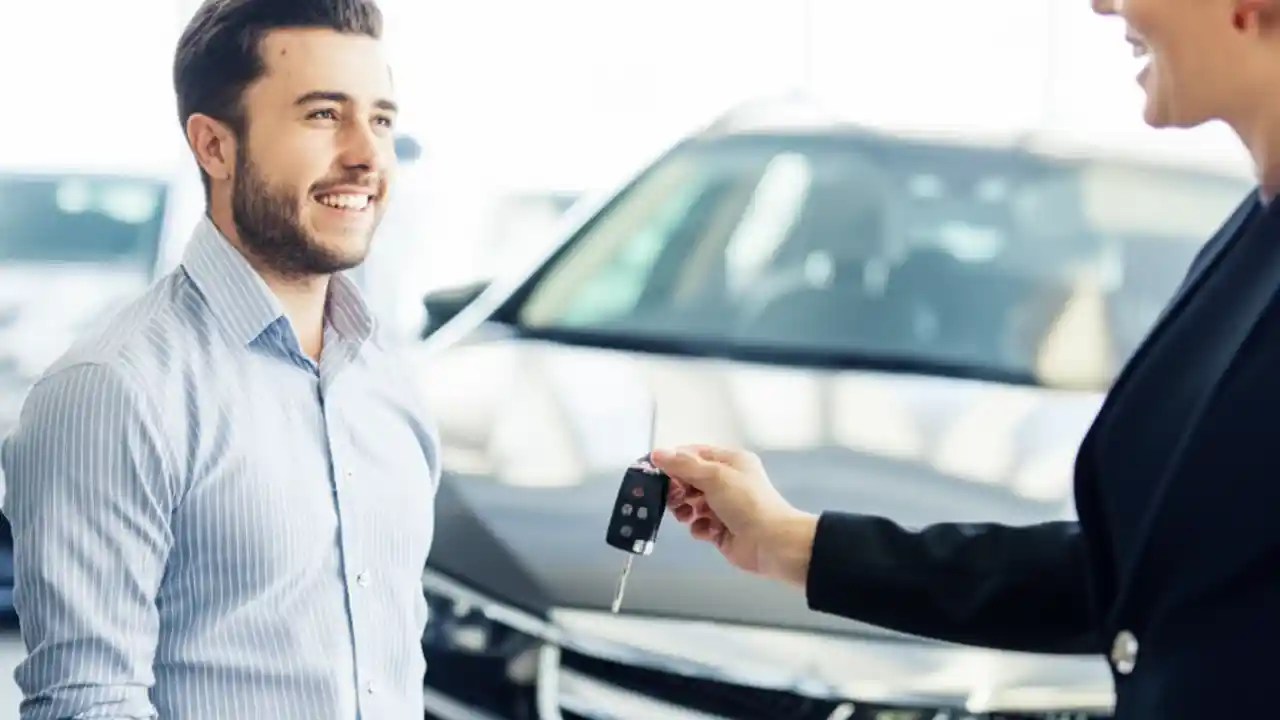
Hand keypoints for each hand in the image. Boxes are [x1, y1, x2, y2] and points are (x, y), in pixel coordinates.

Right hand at [650, 445, 817, 587]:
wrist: (771, 543)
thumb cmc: (747, 503)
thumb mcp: (714, 476)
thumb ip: (683, 466)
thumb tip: (657, 453)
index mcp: (730, 462)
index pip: (694, 455)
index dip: (674, 462)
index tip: (655, 471)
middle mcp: (727, 482)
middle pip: (690, 480)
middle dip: (679, 489)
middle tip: (675, 498)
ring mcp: (724, 506)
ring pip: (691, 504)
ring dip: (686, 510)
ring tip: (689, 515)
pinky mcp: (720, 529)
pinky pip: (699, 524)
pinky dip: (699, 527)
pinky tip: (708, 530)